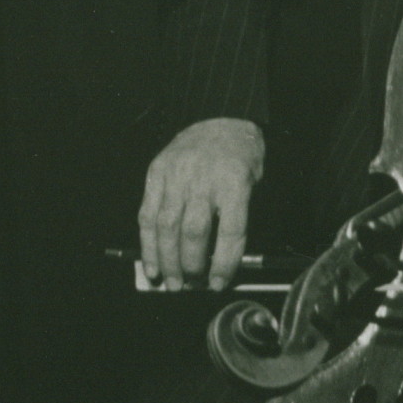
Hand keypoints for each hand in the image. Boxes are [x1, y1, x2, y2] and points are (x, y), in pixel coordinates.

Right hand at [138, 116, 264, 290]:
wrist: (220, 117)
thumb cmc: (241, 155)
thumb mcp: (255, 181)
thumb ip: (241, 217)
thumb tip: (223, 262)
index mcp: (235, 181)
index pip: (230, 230)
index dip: (223, 262)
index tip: (218, 283)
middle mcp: (203, 179)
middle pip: (193, 231)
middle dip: (190, 265)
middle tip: (191, 285)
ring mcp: (176, 176)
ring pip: (166, 226)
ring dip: (166, 260)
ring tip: (169, 282)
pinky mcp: (156, 173)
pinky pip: (147, 213)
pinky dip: (147, 242)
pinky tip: (150, 263)